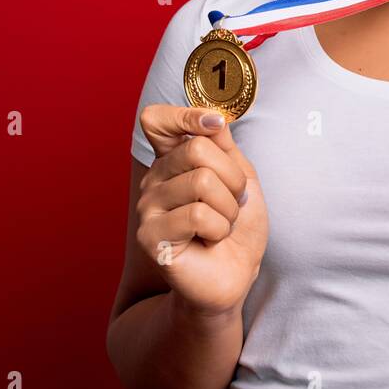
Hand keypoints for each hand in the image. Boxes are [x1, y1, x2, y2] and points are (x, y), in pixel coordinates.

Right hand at [136, 105, 268, 316]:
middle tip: (233, 201)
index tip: (216, 125)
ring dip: (229, 207)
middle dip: (232, 177)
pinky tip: (211, 240)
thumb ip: (225, 146)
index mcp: (172, 160)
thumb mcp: (240, 177)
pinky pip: (198, 215)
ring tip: (222, 224)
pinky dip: (219, 228)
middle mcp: (154, 180)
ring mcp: (148, 207)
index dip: (185, 115)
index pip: (157, 120)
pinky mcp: (151, 236)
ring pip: (202, 182)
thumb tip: (214, 117)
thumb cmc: (237, 226)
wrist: (236, 273)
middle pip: (197, 149)